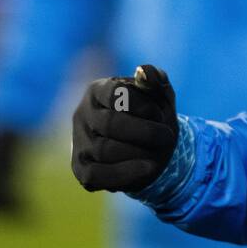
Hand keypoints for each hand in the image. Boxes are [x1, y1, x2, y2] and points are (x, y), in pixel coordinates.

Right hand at [71, 65, 178, 192]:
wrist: (149, 147)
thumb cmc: (152, 114)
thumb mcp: (159, 94)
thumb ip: (155, 79)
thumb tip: (145, 72)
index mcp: (97, 90)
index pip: (114, 93)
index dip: (141, 104)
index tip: (160, 113)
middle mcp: (82, 115)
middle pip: (109, 124)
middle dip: (144, 132)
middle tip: (168, 137)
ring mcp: (78, 143)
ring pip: (103, 150)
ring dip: (138, 153)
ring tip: (160, 154)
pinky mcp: (81, 169)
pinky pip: (96, 175)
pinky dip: (124, 173)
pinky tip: (148, 169)